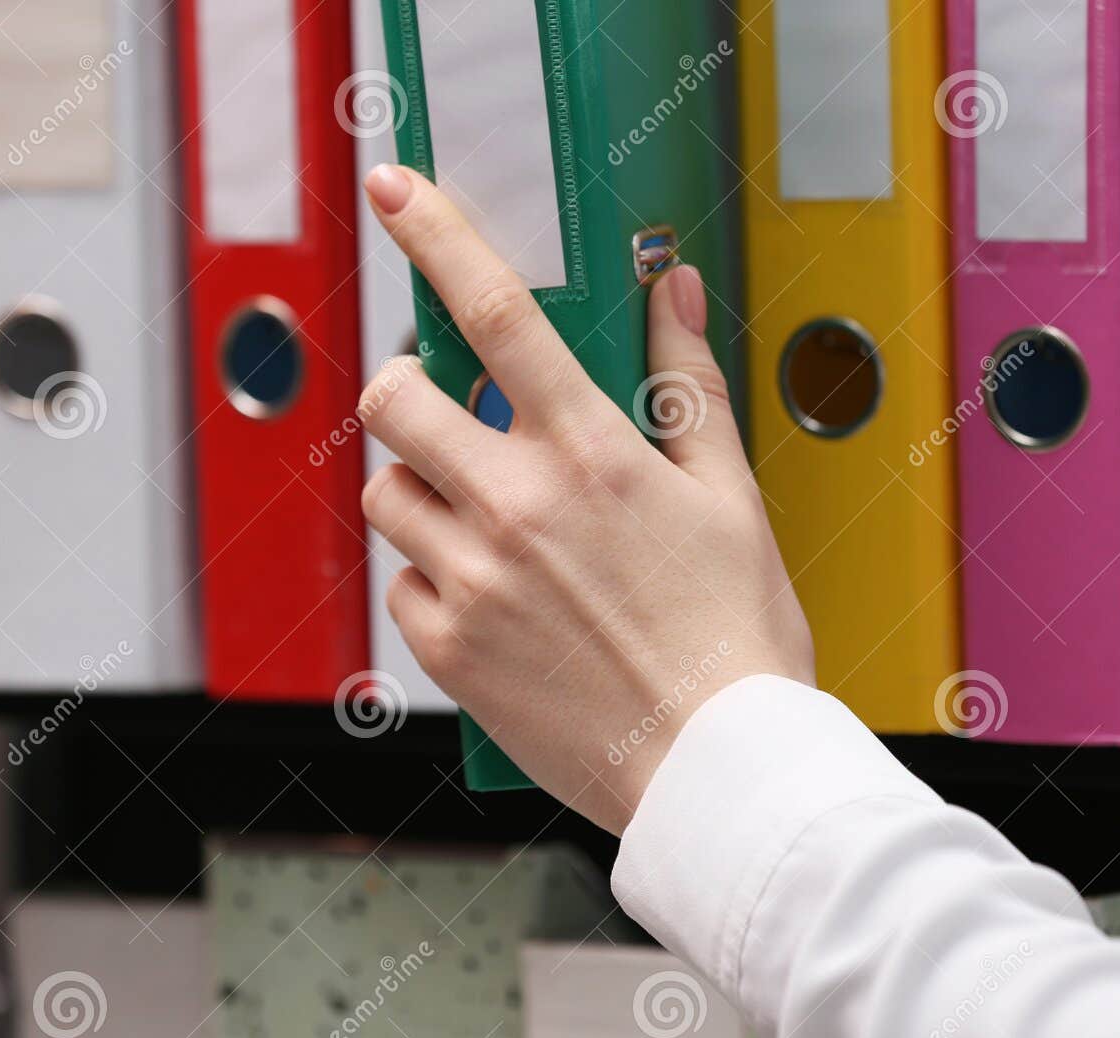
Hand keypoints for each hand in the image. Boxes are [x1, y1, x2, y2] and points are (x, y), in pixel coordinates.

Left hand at [359, 164, 814, 834]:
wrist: (715, 767)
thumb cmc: (735, 638)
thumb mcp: (729, 496)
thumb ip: (687, 383)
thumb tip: (670, 294)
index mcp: (590, 454)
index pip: (494, 309)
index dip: (435, 232)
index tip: (396, 188)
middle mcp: (517, 507)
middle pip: (394, 399)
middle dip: (410, 392)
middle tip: (451, 417)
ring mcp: (473, 581)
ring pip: (385, 492)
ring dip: (420, 487)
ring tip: (483, 518)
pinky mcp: (447, 651)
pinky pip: (401, 584)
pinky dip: (432, 578)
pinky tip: (492, 597)